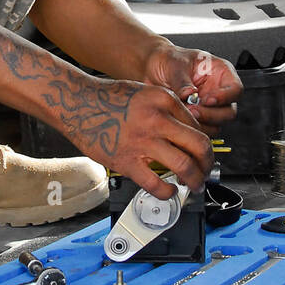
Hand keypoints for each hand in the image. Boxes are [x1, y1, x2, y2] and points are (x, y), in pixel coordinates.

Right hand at [58, 77, 216, 197]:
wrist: (76, 103)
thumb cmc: (107, 98)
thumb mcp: (144, 92)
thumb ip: (166, 109)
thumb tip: (185, 131)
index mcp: (163, 100)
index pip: (198, 126)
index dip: (204, 144)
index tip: (203, 153)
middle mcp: (157, 120)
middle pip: (199, 146)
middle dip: (208, 163)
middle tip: (206, 171)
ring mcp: (142, 141)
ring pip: (184, 166)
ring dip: (195, 180)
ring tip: (194, 185)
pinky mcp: (127, 161)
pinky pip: (156, 183)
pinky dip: (168, 192)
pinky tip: (169, 190)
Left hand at [141, 43, 242, 131]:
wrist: (153, 69)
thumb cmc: (169, 60)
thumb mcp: (175, 64)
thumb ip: (182, 80)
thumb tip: (189, 94)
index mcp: (221, 72)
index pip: (236, 89)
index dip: (225, 97)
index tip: (207, 100)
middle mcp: (218, 91)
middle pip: (229, 111)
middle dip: (211, 115)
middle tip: (192, 111)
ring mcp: (210, 107)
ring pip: (217, 124)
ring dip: (201, 123)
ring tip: (183, 114)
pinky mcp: (199, 118)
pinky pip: (203, 130)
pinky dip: (193, 129)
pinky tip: (180, 120)